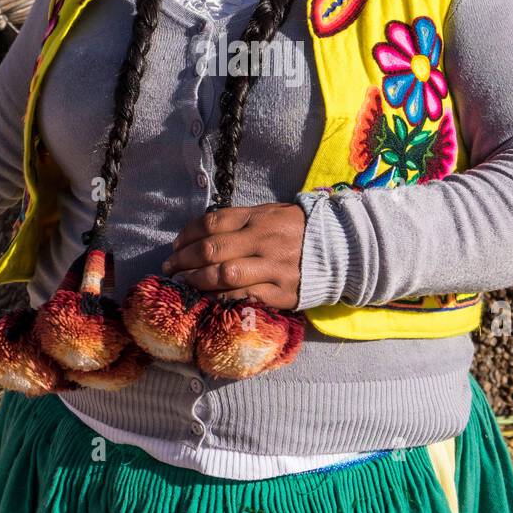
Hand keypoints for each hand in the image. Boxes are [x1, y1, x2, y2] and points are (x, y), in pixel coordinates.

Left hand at [161, 203, 306, 309]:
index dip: (187, 235)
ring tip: (183, 283)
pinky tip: (207, 298)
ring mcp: (273, 268)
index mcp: (259, 218)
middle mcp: (264, 240)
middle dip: (184, 260)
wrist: (342, 250)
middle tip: (170, 268)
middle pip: (212, 249)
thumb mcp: (272, 213)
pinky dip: (221, 297)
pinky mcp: (281, 293)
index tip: (175, 246)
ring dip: (197, 280)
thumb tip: (202, 232)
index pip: (213, 223)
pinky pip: (244, 296)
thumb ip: (241, 220)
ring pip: (225, 275)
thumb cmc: (299, 230)